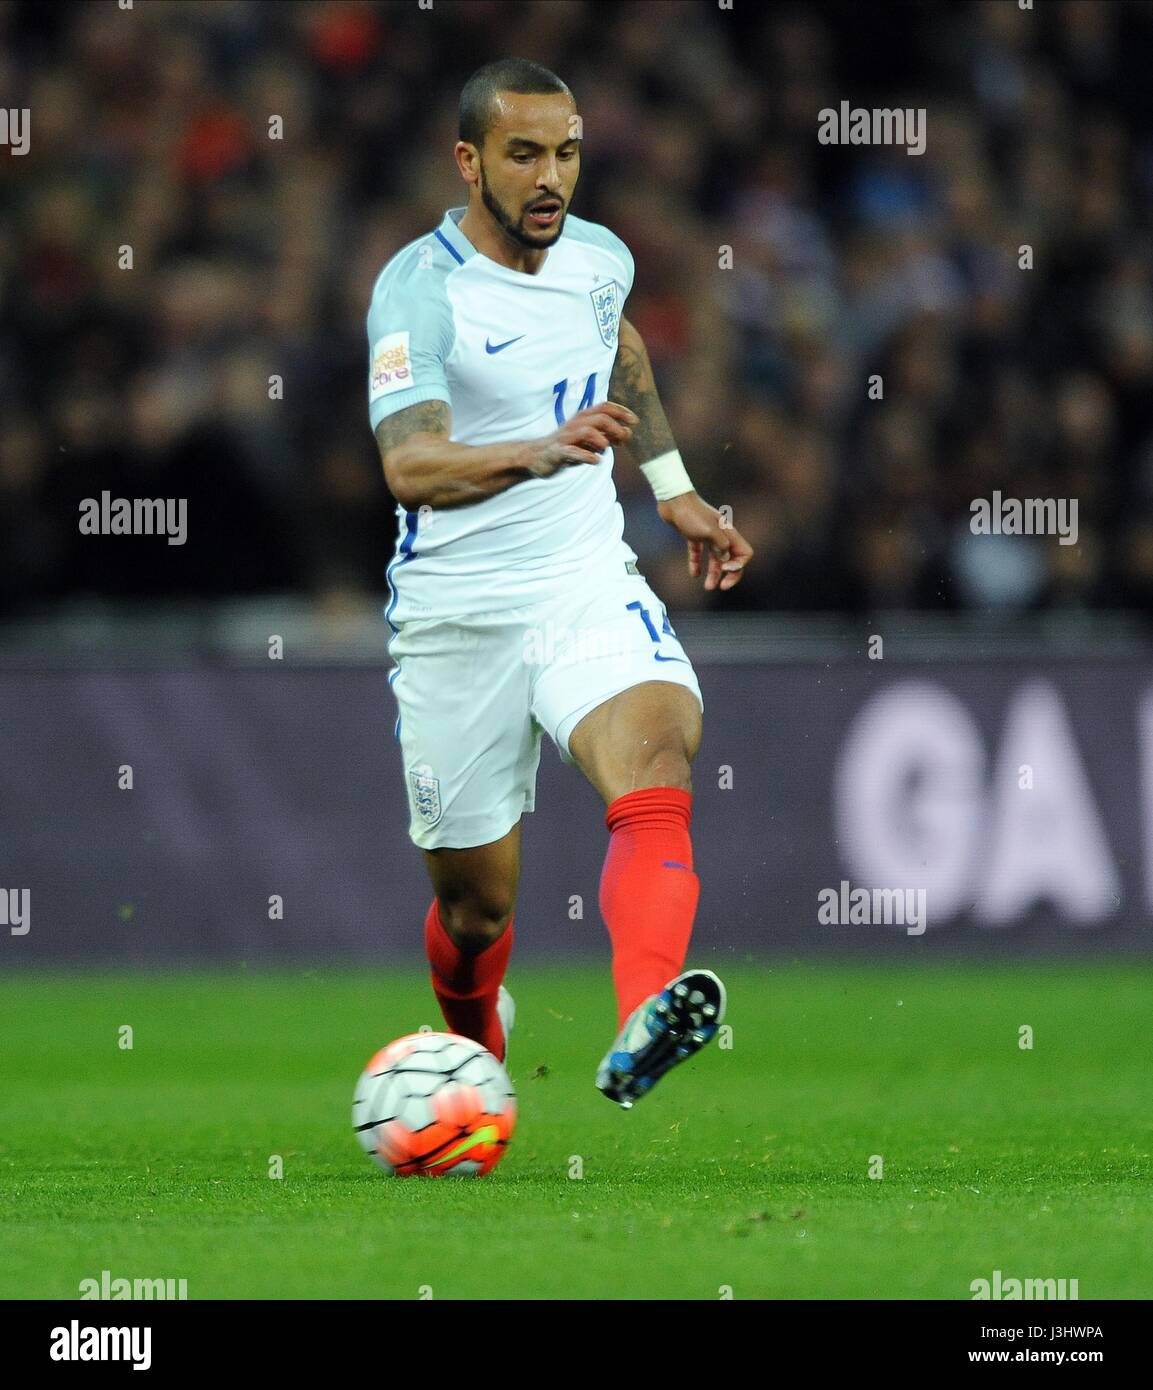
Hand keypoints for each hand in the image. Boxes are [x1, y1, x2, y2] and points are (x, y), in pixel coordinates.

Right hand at [523, 401, 637, 478]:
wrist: (536, 457)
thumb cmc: (566, 447)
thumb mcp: (588, 440)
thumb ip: (606, 435)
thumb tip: (628, 433)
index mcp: (582, 418)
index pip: (605, 407)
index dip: (622, 412)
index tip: (635, 422)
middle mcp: (575, 424)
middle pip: (600, 418)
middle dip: (616, 428)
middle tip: (624, 439)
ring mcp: (566, 437)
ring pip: (588, 432)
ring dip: (602, 440)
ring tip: (606, 449)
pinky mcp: (558, 452)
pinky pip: (574, 452)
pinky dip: (587, 456)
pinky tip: (597, 461)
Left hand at [657, 492, 753, 591]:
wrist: (672, 500)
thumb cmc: (691, 514)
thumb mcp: (708, 531)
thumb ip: (720, 546)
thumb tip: (726, 559)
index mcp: (728, 533)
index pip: (744, 553)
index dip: (738, 565)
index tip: (725, 569)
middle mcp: (721, 535)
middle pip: (732, 559)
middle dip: (729, 574)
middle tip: (721, 587)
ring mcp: (707, 535)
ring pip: (715, 559)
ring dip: (714, 573)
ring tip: (708, 587)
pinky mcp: (693, 535)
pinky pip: (699, 553)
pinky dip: (697, 564)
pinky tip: (694, 574)